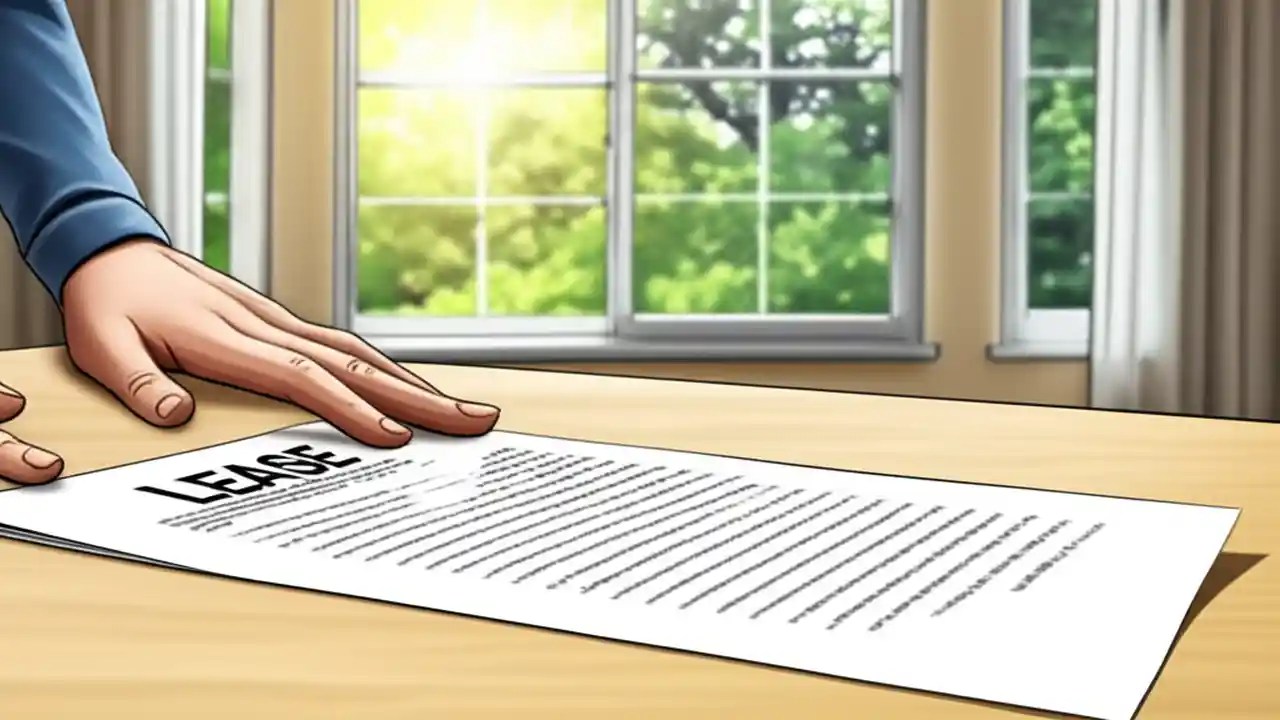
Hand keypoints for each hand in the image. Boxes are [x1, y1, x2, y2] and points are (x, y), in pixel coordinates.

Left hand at [0, 238, 500, 485]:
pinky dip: (387, 370)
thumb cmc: (107, 304)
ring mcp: (278, 322)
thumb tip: (175, 415)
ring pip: (359, 353)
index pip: (302, 377)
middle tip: (476, 421)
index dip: (350, 408)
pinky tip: (410, 389)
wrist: (110, 246)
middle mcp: (265, 326)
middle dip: (418, 398)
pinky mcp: (280, 323)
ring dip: (414, 385)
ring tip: (465, 412)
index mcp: (225, 339)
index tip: (394, 439)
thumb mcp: (101, 345)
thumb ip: (137, 383)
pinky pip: (345, 347)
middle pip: (354, 364)